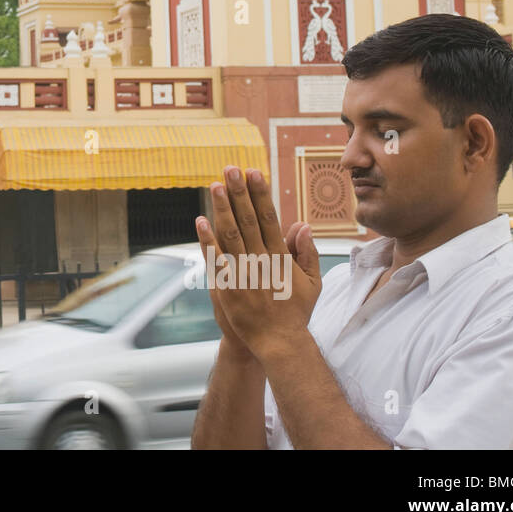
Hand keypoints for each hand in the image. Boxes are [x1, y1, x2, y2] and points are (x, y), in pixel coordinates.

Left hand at [194, 166, 323, 358]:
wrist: (279, 342)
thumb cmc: (296, 312)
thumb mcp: (312, 283)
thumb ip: (307, 253)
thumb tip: (303, 225)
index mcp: (281, 256)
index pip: (268, 218)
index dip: (260, 194)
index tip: (253, 173)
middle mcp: (261, 260)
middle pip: (247, 220)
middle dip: (239, 192)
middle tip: (231, 169)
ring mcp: (243, 273)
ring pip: (230, 234)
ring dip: (222, 209)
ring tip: (215, 185)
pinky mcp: (227, 286)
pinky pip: (215, 258)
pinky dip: (207, 239)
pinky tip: (200, 221)